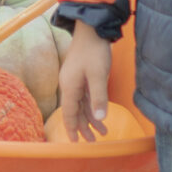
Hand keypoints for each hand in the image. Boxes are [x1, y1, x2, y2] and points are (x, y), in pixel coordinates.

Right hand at [57, 22, 112, 141]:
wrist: (92, 29)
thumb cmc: (94, 51)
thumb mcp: (98, 75)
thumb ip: (99, 97)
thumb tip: (100, 118)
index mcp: (69, 87)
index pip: (69, 113)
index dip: (72, 128)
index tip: (76, 142)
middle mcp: (69, 86)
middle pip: (74, 111)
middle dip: (83, 127)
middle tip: (93, 141)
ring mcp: (75, 81)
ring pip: (81, 105)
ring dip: (90, 118)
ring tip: (102, 132)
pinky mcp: (82, 76)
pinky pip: (85, 97)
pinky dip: (92, 107)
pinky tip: (100, 114)